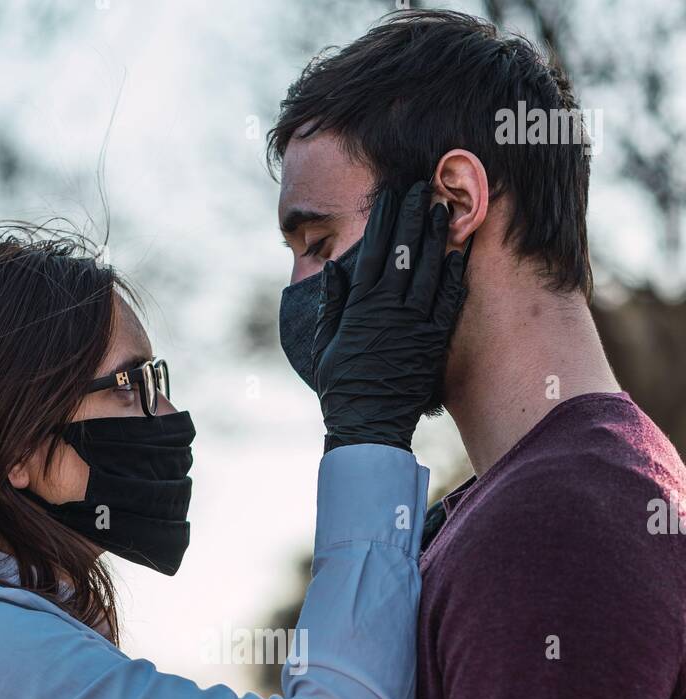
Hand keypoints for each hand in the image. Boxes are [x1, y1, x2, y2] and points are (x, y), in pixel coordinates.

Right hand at [313, 181, 467, 451]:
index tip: (391, 194)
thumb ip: (331, 303)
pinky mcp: (433, 341)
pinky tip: (459, 253)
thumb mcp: (325, 342)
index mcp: (360, 305)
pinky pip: (447, 301)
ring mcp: (414, 324)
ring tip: (444, 209)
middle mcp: (389, 308)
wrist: (367, 424)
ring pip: (430, 269)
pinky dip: (453, 275)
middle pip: (406, 250)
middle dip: (414, 216)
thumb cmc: (341, 385)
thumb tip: (333, 268)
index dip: (385, 219)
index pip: (375, 250)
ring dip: (438, 237)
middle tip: (423, 187)